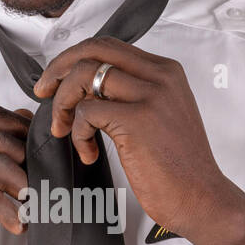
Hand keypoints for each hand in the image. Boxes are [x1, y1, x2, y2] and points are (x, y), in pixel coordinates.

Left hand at [33, 38, 244, 244]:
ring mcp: (150, 96)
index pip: (109, 46)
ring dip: (62, 104)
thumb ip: (131, 95)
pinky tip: (88, 153)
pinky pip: (86, 112)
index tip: (56, 80)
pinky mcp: (137, 120)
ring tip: (63, 129)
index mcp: (166, 72)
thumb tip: (87, 88)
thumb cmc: (179, 167)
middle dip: (58, 69)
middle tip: (43, 93)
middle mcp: (160, 77)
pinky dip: (76, 133)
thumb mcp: (160, 116)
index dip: (74, 59)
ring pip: (84, 76)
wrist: (201, 198)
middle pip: (93, 51)